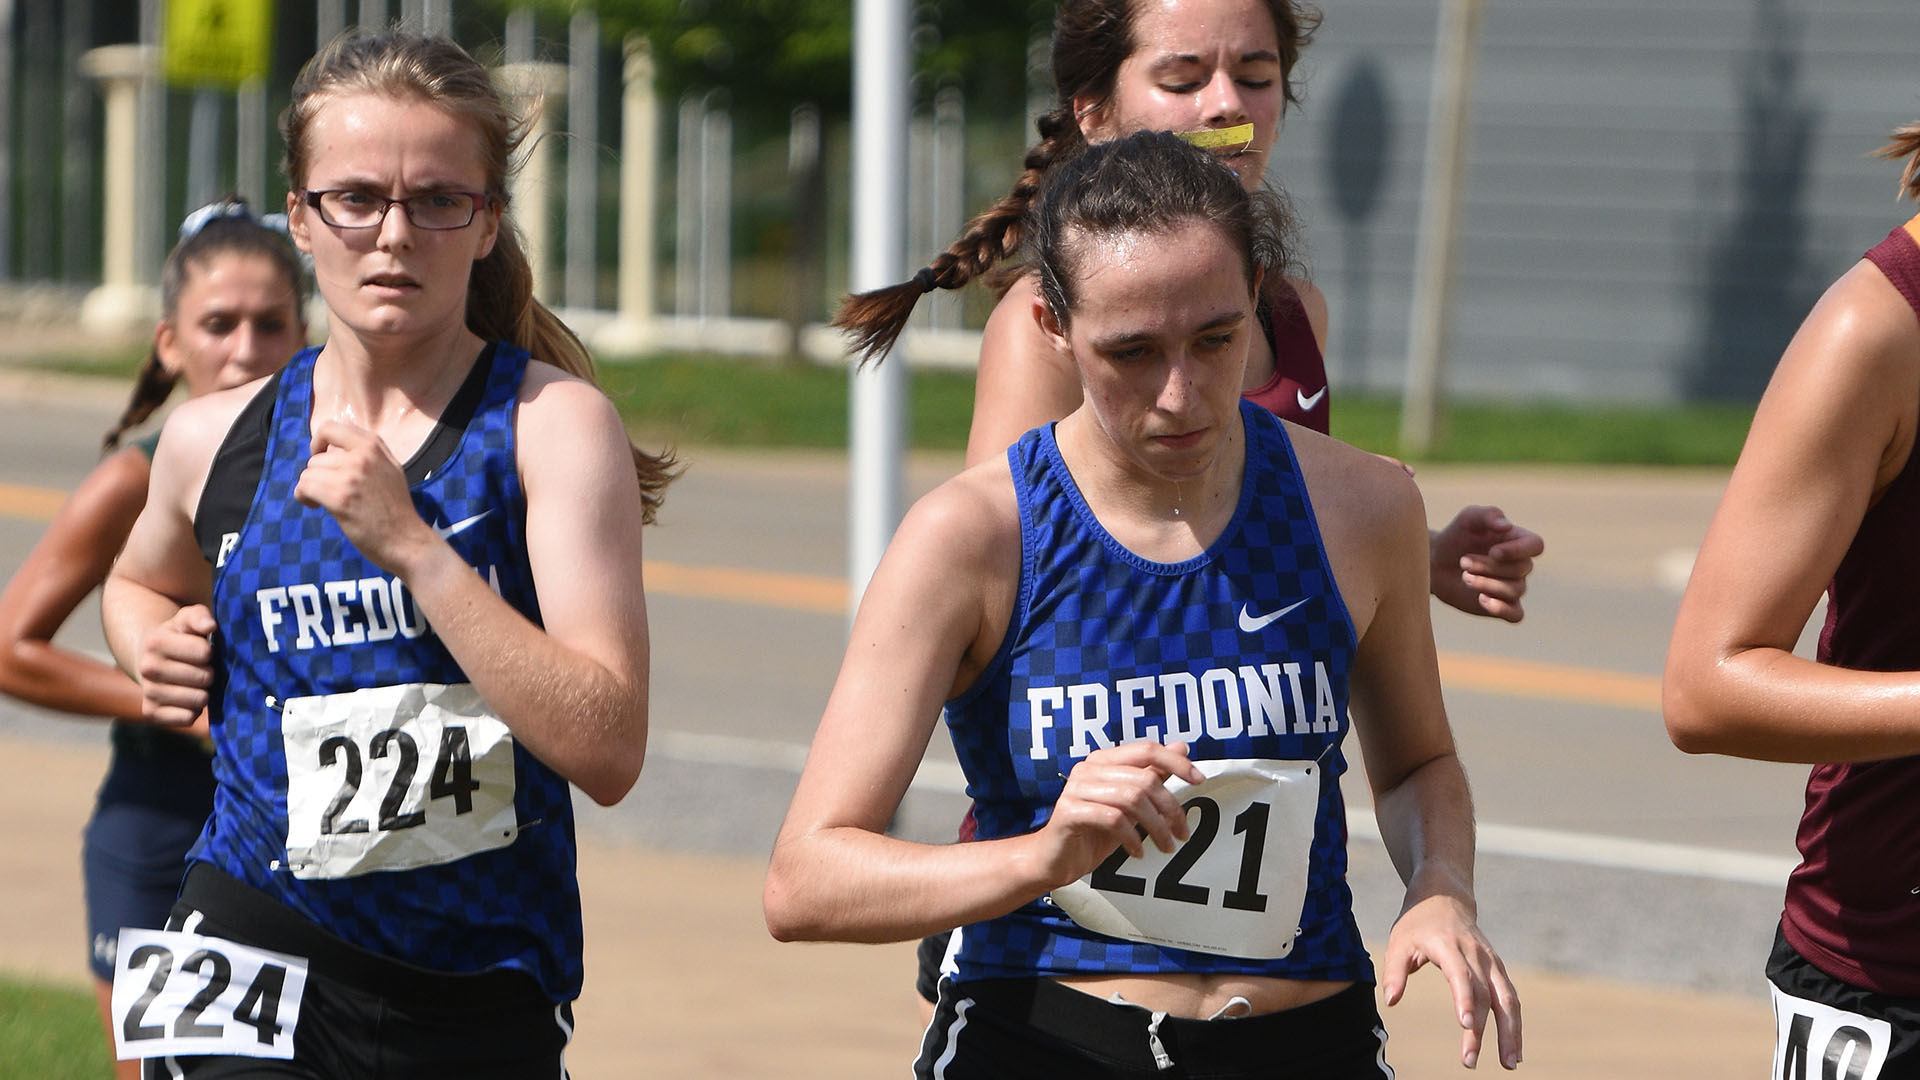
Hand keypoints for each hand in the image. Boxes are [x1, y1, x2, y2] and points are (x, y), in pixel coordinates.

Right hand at [138, 605, 215, 725]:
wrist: (150, 659)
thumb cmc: (178, 637)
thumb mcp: (187, 619)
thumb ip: (199, 616)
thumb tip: (210, 626)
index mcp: (156, 642)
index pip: (204, 652)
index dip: (210, 652)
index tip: (203, 650)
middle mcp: (147, 668)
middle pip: (204, 678)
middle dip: (210, 673)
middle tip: (202, 668)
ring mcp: (148, 691)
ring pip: (198, 700)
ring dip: (204, 693)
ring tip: (195, 683)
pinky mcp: (151, 713)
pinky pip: (187, 718)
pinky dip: (194, 711)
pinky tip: (188, 699)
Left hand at [296, 420, 434, 573]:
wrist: (406, 539)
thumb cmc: (397, 508)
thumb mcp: (390, 469)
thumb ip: (367, 453)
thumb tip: (334, 448)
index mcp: (374, 445)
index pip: (330, 427)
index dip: (318, 442)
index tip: (321, 458)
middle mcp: (362, 455)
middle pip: (316, 457)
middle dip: (318, 475)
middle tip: (328, 490)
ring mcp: (351, 475)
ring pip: (308, 473)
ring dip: (310, 488)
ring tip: (323, 500)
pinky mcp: (340, 497)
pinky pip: (304, 487)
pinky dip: (303, 497)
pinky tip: (315, 506)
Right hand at [1033, 741, 1205, 888]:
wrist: (1054, 859)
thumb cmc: (1091, 831)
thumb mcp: (1129, 804)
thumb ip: (1151, 775)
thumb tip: (1181, 748)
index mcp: (1104, 761)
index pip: (1146, 749)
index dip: (1175, 763)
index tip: (1199, 779)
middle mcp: (1089, 769)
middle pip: (1144, 779)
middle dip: (1170, 809)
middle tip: (1181, 832)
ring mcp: (1076, 788)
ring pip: (1132, 799)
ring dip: (1156, 827)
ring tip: (1165, 846)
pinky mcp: (1069, 811)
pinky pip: (1113, 819)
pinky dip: (1132, 838)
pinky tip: (1137, 851)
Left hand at [1382, 893, 1521, 1069]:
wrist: (1444, 896)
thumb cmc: (1416, 924)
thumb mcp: (1398, 942)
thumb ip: (1394, 972)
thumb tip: (1391, 1000)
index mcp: (1448, 945)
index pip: (1460, 974)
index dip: (1465, 999)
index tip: (1466, 1024)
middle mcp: (1475, 953)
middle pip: (1484, 994)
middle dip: (1480, 1029)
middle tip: (1469, 1060)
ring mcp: (1491, 961)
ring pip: (1507, 998)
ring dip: (1510, 1031)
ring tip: (1509, 1064)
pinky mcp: (1498, 968)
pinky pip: (1511, 998)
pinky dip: (1514, 1023)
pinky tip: (1514, 1049)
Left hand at [1430, 506, 1543, 622]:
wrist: (1436, 561)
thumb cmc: (1456, 536)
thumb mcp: (1468, 518)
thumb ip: (1488, 515)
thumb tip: (1507, 526)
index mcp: (1518, 541)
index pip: (1536, 545)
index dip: (1519, 550)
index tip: (1493, 551)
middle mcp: (1519, 565)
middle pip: (1521, 569)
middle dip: (1489, 566)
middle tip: (1463, 561)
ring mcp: (1512, 587)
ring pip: (1515, 590)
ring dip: (1487, 583)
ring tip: (1464, 576)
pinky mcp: (1502, 606)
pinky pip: (1516, 615)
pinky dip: (1502, 609)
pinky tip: (1481, 599)